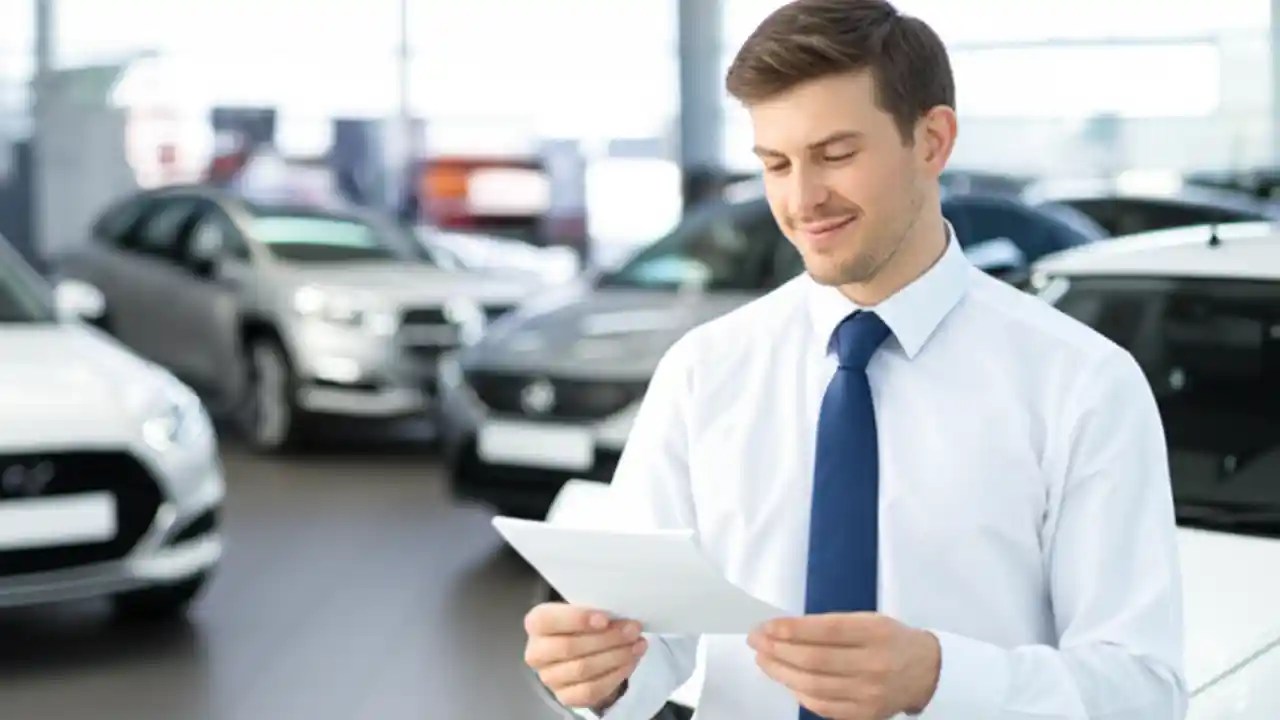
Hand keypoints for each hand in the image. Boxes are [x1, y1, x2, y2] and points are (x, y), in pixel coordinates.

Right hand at [523, 602, 646, 711]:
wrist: (578, 651)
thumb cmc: (581, 624)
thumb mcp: (584, 610)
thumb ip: (595, 611)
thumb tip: (621, 619)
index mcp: (536, 623)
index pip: (547, 621)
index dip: (576, 619)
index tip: (605, 619)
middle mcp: (537, 653)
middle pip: (569, 647)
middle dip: (606, 638)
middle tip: (632, 630)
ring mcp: (549, 678)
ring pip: (583, 669)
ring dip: (616, 656)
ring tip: (637, 645)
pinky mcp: (565, 697)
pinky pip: (591, 690)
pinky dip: (615, 675)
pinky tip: (630, 661)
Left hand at [748, 612, 939, 719]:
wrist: (928, 672)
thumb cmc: (890, 639)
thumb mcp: (869, 620)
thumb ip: (832, 625)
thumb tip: (783, 631)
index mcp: (876, 632)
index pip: (826, 630)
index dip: (791, 629)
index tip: (766, 627)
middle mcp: (874, 664)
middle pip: (814, 660)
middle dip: (777, 650)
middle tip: (756, 642)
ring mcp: (870, 694)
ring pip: (814, 686)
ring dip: (781, 673)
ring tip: (764, 660)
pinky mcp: (866, 715)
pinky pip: (823, 706)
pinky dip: (800, 693)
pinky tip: (787, 681)